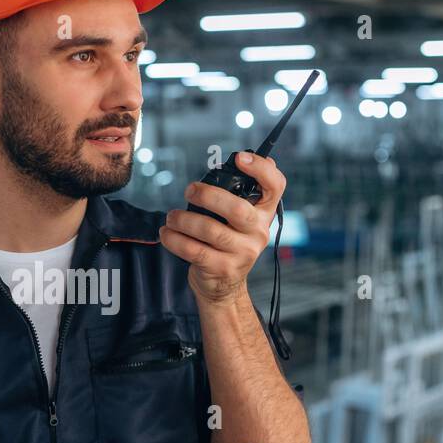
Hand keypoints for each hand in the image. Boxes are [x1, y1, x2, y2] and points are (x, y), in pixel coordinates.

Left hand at [159, 152, 286, 303]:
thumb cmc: (228, 244)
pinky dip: (175, 239)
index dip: (261, 169)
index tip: (240, 158)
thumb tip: (243, 157)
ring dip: (183, 220)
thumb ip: (240, 194)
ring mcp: (243, 253)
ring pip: (210, 230)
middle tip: (189, 190)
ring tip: (171, 217)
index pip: (275, 186)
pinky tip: (166, 233)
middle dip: (208, 195)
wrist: (223, 285)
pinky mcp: (222, 268)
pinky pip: (194, 250)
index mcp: (264, 214)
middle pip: (237, 208)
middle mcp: (258, 233)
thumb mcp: (240, 221)